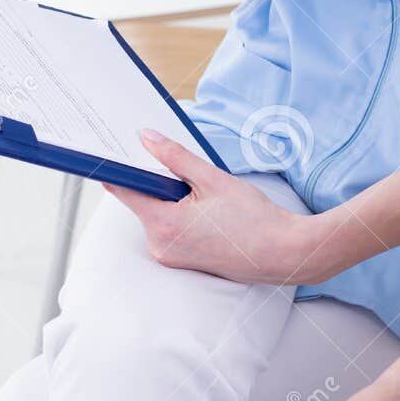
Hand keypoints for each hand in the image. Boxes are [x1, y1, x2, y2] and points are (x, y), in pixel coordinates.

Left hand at [103, 129, 322, 284]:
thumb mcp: (212, 179)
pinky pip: (169, 230)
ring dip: (172, 200)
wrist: (281, 253)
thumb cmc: (252, 218)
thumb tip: (146, 138)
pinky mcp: (181, 261)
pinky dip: (179, 216)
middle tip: (186, 172)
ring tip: (207, 198)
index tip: (118, 150)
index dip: (119, 167)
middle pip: (142, 202)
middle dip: (157, 183)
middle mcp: (159, 245)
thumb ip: (175, 157)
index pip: (124, 190)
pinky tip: (208, 212)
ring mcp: (169, 257)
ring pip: (157, 215)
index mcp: (163, 224)